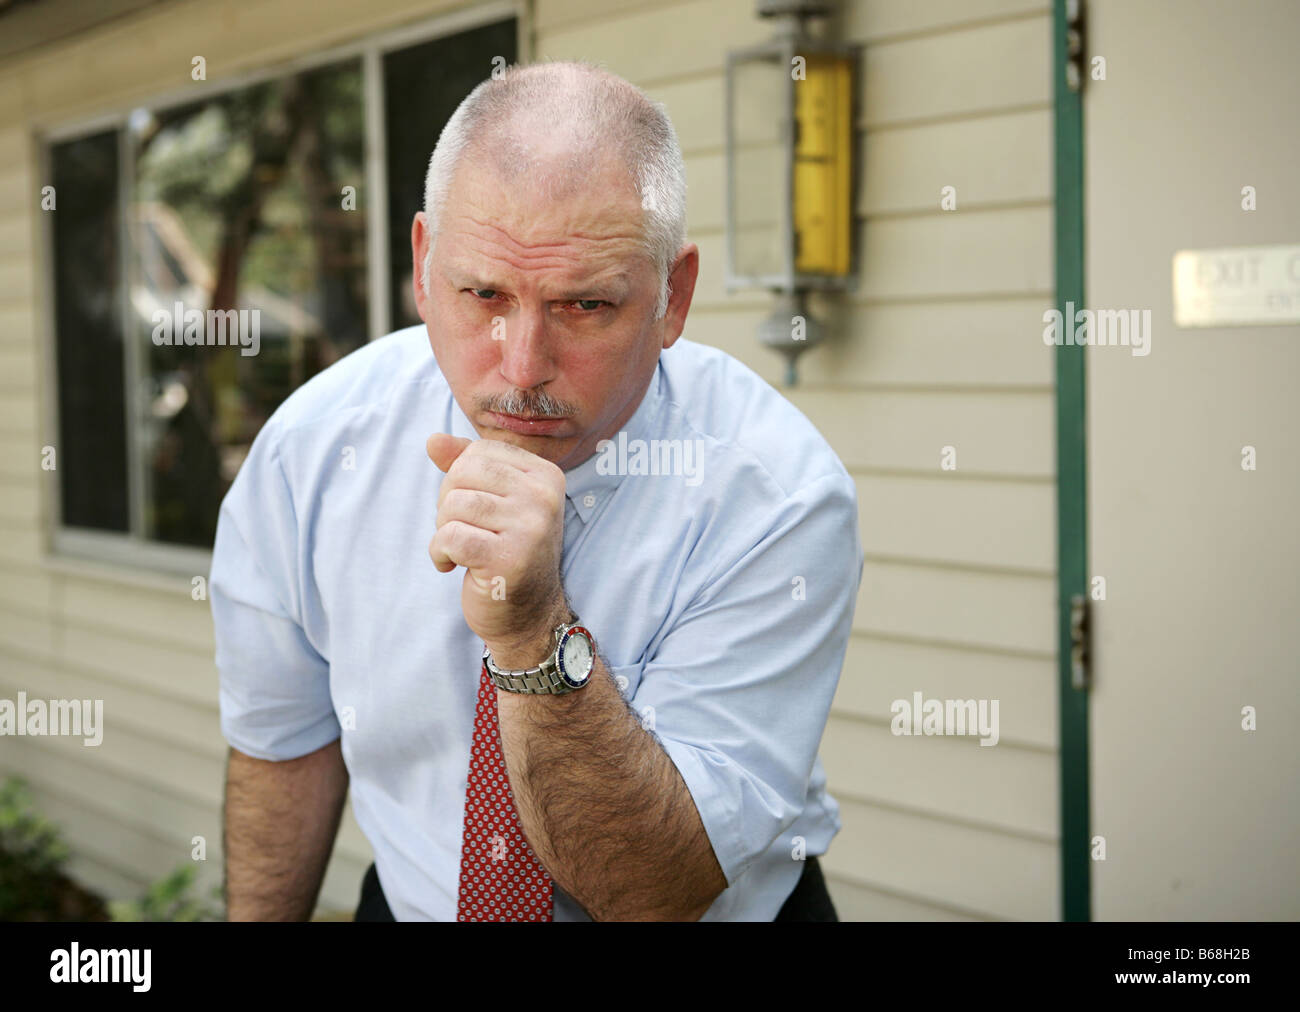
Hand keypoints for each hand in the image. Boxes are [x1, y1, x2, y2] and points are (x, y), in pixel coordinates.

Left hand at [426, 433, 568, 660]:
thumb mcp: (493, 503)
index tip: (473, 512)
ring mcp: (530, 527)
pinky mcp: (509, 558)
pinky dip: (439, 553)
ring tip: (460, 549)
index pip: (478, 452)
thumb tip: (433, 440)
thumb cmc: (507, 554)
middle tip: (462, 531)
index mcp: (545, 476)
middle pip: (463, 473)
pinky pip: (449, 537)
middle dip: (447, 503)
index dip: (459, 480)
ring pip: (453, 504)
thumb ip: (466, 467)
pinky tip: (452, 566)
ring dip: (443, 530)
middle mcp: (544, 497)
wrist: (529, 616)